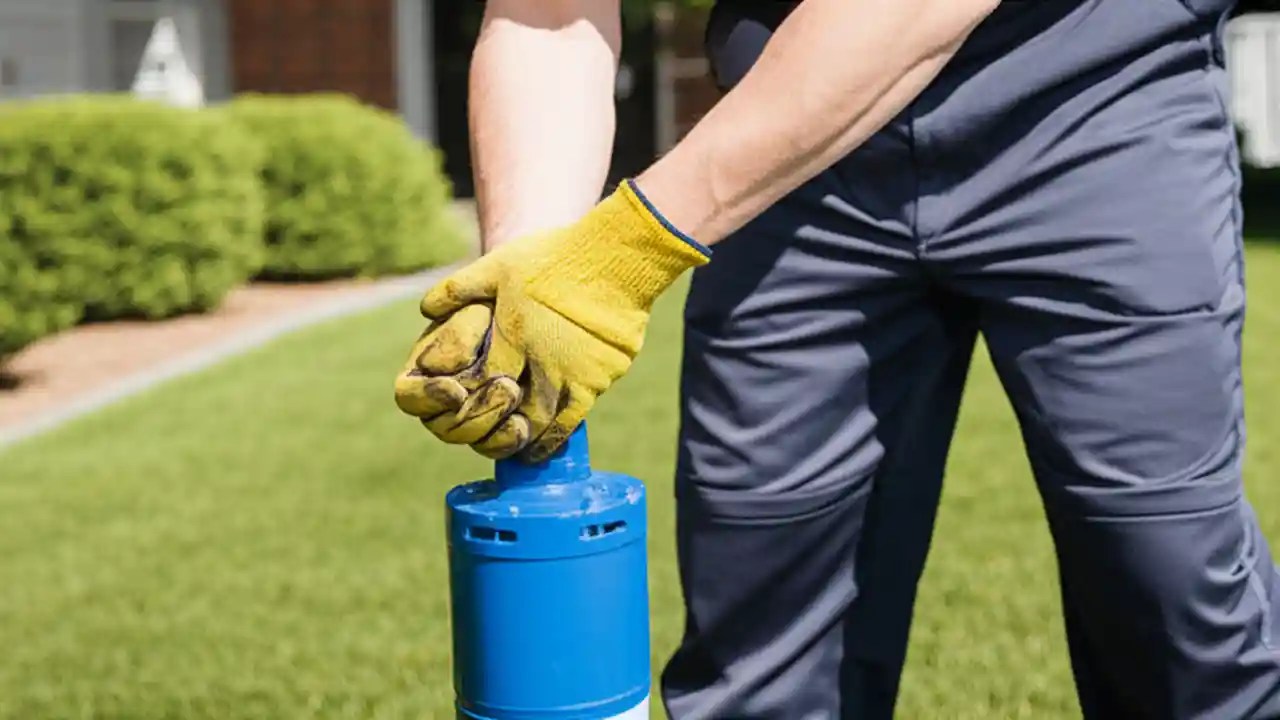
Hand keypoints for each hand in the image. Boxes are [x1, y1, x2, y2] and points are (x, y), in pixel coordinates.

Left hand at [394, 181, 709, 460]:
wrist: (617, 258)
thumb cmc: (557, 257)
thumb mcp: (500, 264)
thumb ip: (460, 288)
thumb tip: (426, 309)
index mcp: (513, 332)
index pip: (481, 382)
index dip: (468, 401)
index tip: (458, 412)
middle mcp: (541, 358)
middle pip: (509, 408)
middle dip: (491, 427)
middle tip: (480, 439)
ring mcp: (573, 372)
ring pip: (540, 420)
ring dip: (520, 436)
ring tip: (507, 444)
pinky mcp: (600, 379)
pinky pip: (573, 420)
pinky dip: (553, 437)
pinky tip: (542, 442)